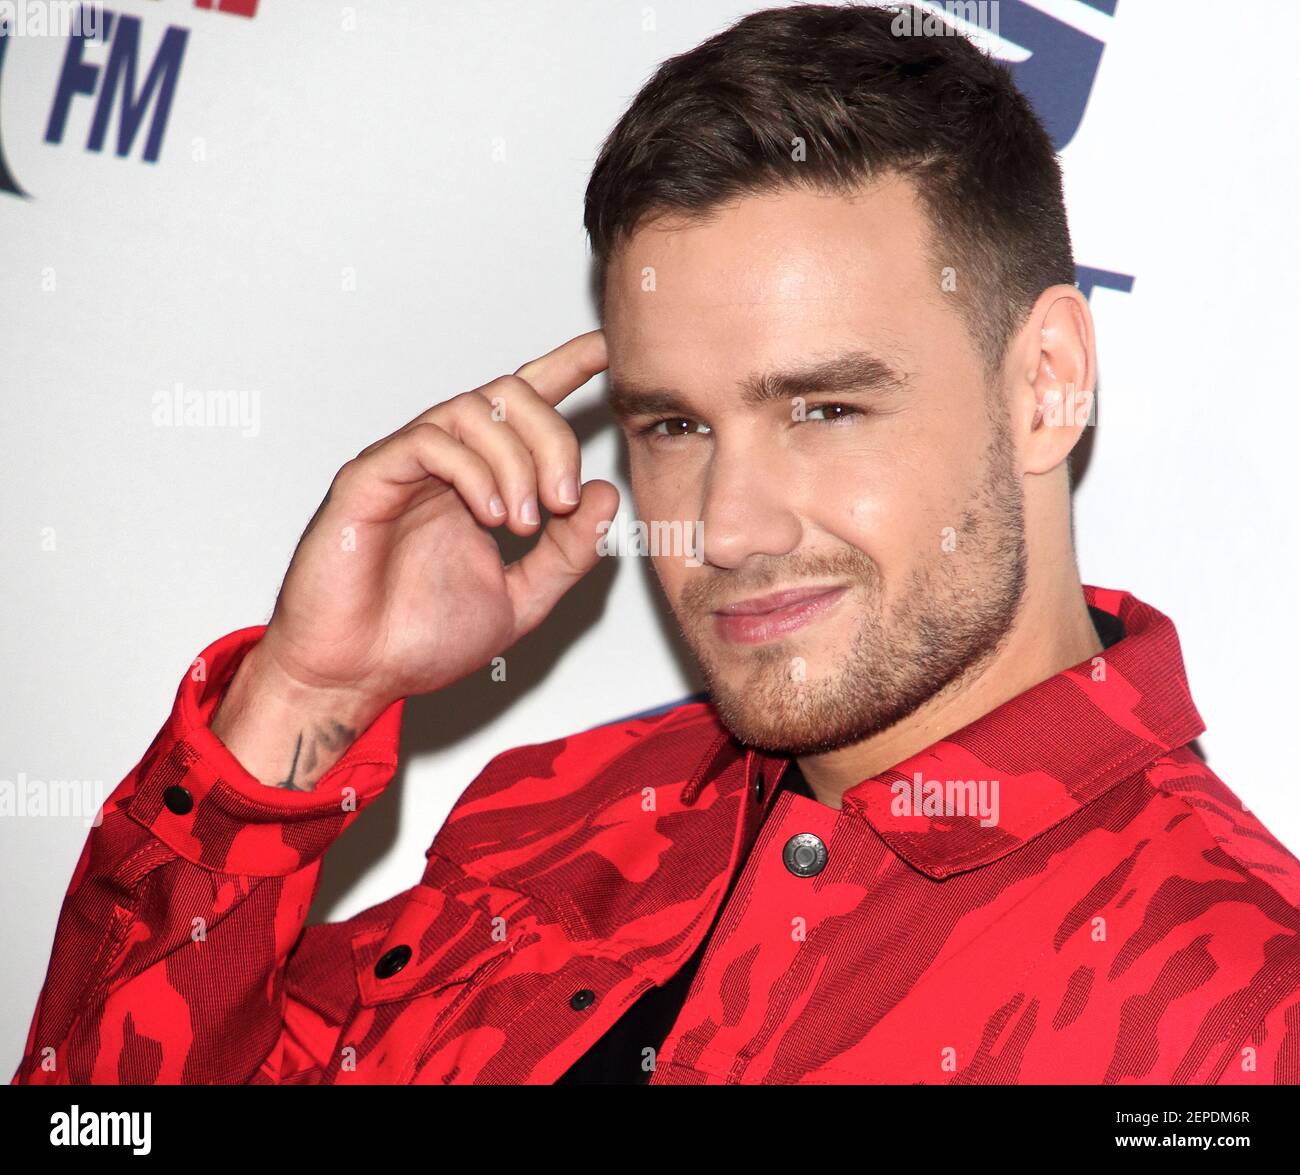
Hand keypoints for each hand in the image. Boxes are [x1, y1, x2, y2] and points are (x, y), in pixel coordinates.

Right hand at [211, 330, 618, 788]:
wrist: (356, 679)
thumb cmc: (420, 641)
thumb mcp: (523, 600)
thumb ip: (569, 553)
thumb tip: (605, 495)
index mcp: (477, 483)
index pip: (524, 407)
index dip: (564, 369)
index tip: (604, 350)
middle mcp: (442, 464)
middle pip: (510, 394)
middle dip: (555, 438)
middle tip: (566, 500)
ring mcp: (404, 466)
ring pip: (473, 409)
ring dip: (518, 461)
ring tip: (526, 523)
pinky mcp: (368, 478)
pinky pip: (429, 442)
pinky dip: (475, 472)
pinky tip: (492, 516)